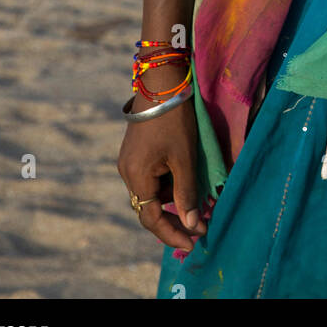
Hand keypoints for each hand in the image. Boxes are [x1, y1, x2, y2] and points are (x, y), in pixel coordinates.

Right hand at [117, 91, 209, 252]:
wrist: (160, 84)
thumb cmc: (174, 120)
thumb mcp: (184, 158)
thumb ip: (186, 193)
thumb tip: (191, 225)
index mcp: (136, 176)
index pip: (151, 218)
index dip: (172, 234)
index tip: (193, 243)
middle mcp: (127, 172)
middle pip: (148, 208)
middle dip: (173, 221)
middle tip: (199, 227)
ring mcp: (129, 162)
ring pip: (150, 193)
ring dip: (171, 202)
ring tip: (197, 205)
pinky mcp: (135, 153)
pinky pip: (150, 179)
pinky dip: (166, 186)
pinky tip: (183, 183)